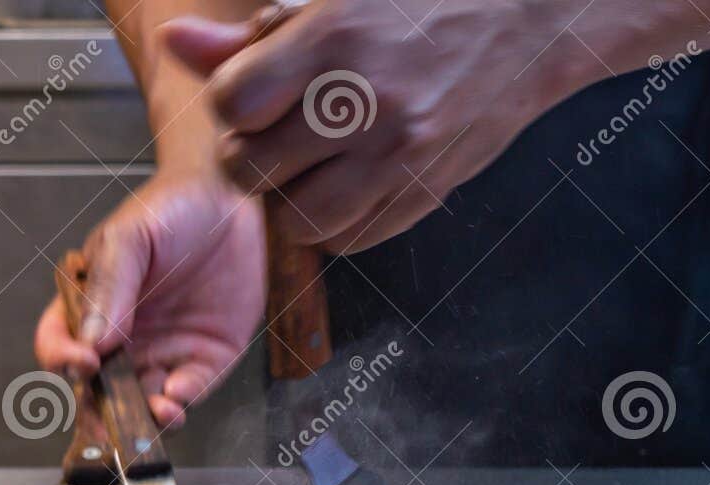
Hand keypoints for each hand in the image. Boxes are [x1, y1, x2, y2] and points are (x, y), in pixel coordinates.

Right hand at [34, 170, 264, 426]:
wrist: (229, 199)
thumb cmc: (168, 209)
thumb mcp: (128, 238)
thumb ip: (110, 287)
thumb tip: (91, 342)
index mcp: (88, 307)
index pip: (59, 345)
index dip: (63, 360)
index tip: (85, 361)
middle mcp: (122, 338)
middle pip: (98, 391)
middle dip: (101, 416)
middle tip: (111, 429)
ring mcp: (164, 350)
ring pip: (144, 402)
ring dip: (145, 418)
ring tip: (158, 414)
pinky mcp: (206, 358)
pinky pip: (190, 390)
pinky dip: (182, 400)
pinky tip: (179, 396)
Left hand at [164, 0, 579, 252]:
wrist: (531, 21)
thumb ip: (252, 35)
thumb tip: (178, 45)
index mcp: (334, 40)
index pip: (232, 106)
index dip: (232, 105)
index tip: (254, 95)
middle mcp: (363, 105)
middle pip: (254, 170)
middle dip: (252, 155)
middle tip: (277, 133)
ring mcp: (398, 157)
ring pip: (298, 219)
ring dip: (288, 200)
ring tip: (308, 167)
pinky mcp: (425, 192)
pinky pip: (351, 238)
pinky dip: (334, 223)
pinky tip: (345, 186)